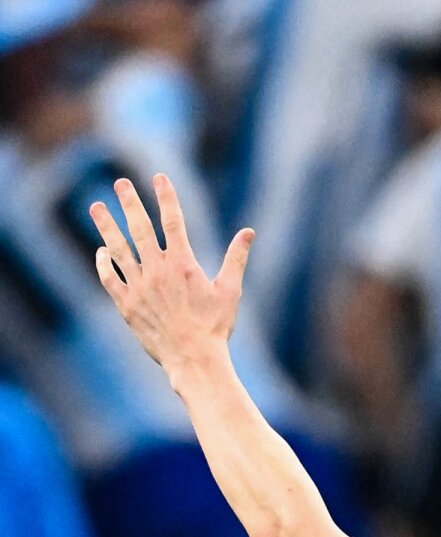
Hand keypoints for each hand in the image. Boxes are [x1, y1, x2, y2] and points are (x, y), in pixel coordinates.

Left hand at [91, 175, 253, 385]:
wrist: (194, 360)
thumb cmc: (215, 327)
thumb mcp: (230, 291)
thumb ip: (236, 258)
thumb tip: (248, 232)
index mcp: (183, 264)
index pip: (173, 220)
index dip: (166, 196)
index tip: (159, 177)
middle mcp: (157, 271)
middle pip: (140, 228)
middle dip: (130, 202)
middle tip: (120, 183)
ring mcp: (139, 287)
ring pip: (118, 249)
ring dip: (106, 226)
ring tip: (96, 207)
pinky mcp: (127, 305)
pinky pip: (110, 278)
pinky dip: (104, 263)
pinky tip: (101, 251)